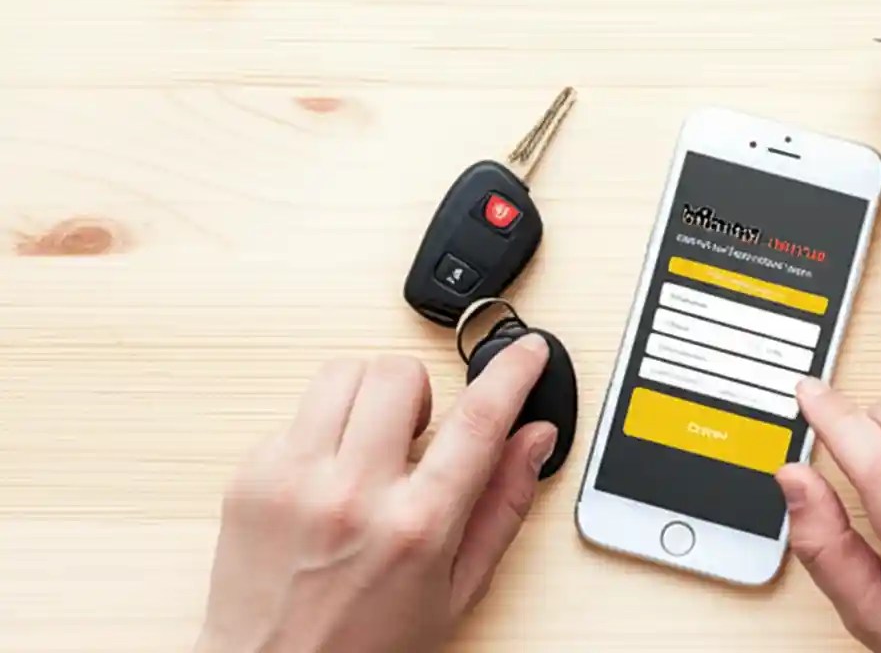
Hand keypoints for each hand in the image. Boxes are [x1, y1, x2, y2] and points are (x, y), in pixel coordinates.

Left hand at [196, 336, 555, 652]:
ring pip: (343, 373)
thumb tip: (534, 439)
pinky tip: (328, 476)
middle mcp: (352, 494)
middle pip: (400, 374)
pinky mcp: (251, 475)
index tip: (527, 351)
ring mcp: (293, 479)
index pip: (477, 421)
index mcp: (416, 526)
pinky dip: (323, 430)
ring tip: (370, 446)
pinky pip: (299, 411)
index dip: (512, 373)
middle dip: (421, 391)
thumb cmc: (365, 645)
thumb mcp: (457, 590)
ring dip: (369, 397)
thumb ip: (503, 506)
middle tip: (418, 433)